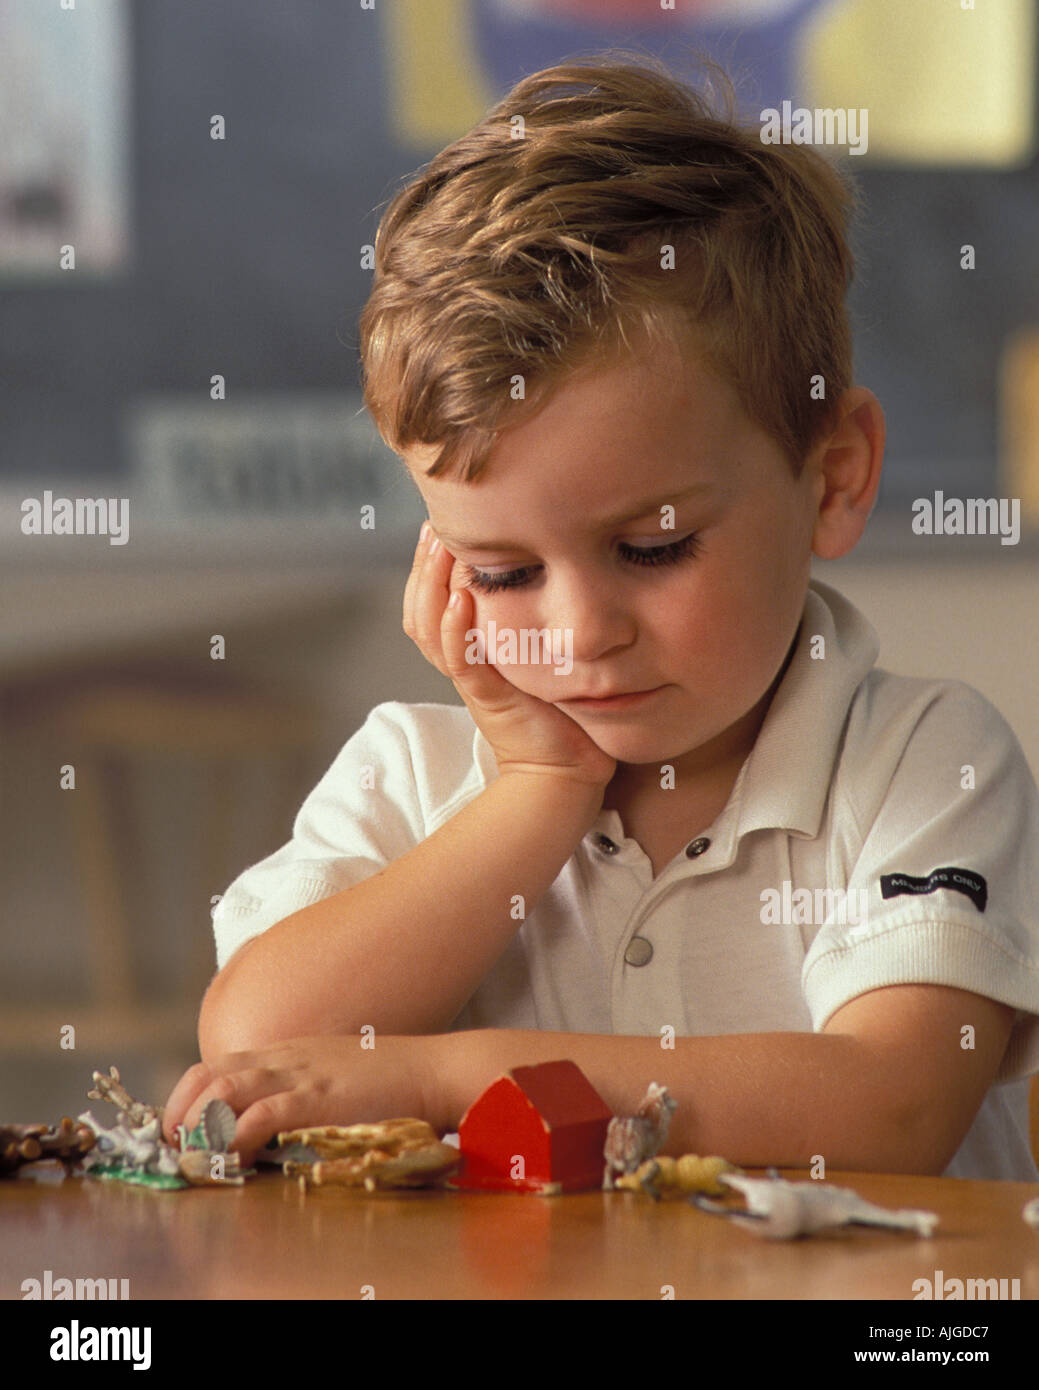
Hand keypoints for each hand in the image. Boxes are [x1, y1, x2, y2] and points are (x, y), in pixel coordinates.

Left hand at [161, 1035, 436, 1165]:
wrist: (429, 1070)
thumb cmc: (385, 1079)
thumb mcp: (328, 1074)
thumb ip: (296, 1089)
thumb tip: (265, 1124)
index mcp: (282, 1053)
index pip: (213, 1066)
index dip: (183, 1099)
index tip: (176, 1132)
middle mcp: (281, 1058)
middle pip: (206, 1074)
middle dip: (178, 1112)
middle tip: (175, 1147)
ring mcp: (298, 1075)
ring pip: (223, 1089)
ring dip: (198, 1124)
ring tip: (196, 1153)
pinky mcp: (317, 1097)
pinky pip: (262, 1112)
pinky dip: (236, 1134)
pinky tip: (234, 1154)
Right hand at [402, 523, 615, 787]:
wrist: (567, 772)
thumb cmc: (559, 713)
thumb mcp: (537, 655)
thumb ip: (527, 622)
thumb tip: (537, 572)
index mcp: (468, 656)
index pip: (427, 606)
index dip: (424, 569)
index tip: (435, 529)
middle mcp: (463, 668)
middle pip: (419, 613)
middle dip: (422, 568)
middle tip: (431, 528)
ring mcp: (474, 684)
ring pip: (431, 632)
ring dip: (433, 587)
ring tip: (440, 548)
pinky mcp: (492, 700)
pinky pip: (462, 662)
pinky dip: (456, 630)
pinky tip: (460, 598)